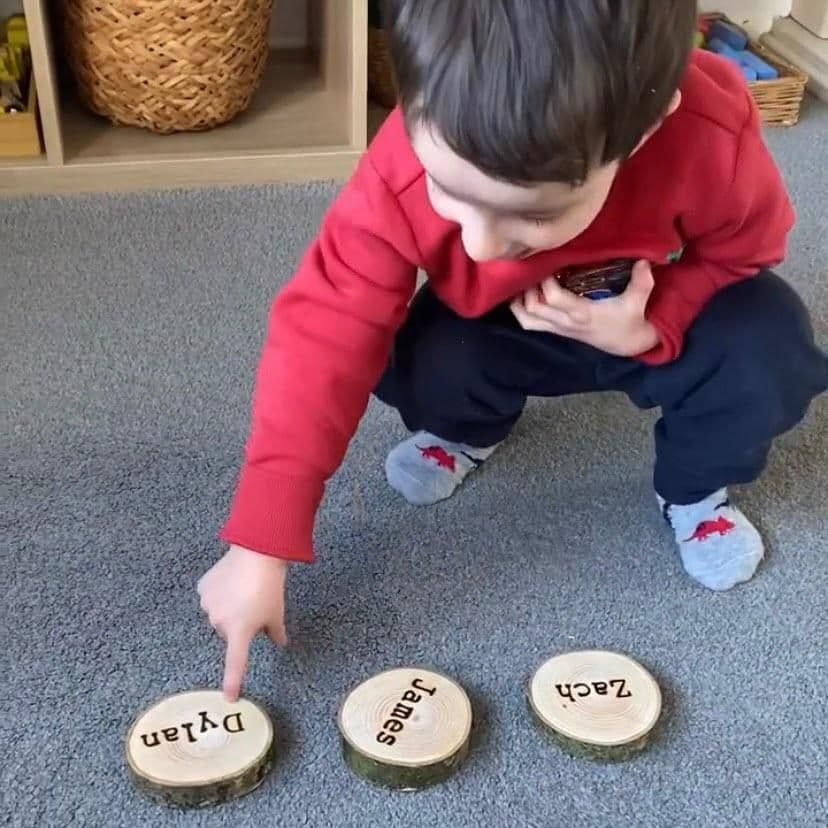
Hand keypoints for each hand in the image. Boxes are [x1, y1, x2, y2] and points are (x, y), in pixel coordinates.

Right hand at [197, 544, 289, 701]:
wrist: (257, 553)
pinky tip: (232, 581)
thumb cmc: (270, 587)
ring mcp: (208, 605)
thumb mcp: (277, 613)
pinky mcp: (203, 589)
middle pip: (229, 632)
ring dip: (229, 609)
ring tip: (245, 590)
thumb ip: (277, 633)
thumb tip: (280, 644)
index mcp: (240, 632)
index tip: (230, 698)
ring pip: (218, 615)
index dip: (233, 681)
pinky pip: (211, 597)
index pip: (236, 663)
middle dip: (240, 625)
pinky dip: (220, 593)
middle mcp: (219, 622)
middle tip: (254, 607)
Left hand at [510, 259, 660, 356]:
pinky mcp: (556, 329)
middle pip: (533, 307)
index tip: (549, 264)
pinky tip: (520, 295)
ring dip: (519, 301)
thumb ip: (641, 283)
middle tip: (534, 269)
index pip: (554, 298)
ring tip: (522, 282)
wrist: (627, 343)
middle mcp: (565, 322)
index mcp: (582, 313)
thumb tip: (644, 261)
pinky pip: (529, 324)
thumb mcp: (638, 302)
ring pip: (526, 319)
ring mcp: (558, 327)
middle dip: (528, 288)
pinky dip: (520, 311)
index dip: (546, 282)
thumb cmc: (630, 320)